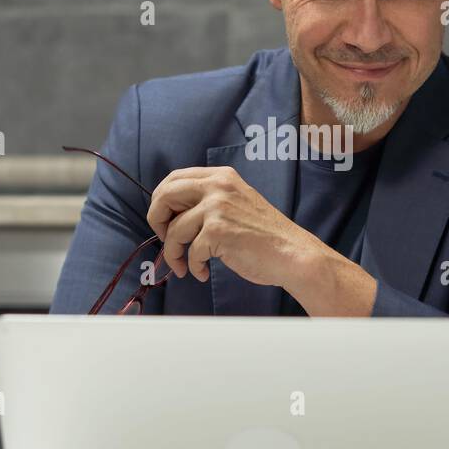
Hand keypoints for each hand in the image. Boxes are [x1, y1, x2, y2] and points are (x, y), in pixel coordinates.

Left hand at [146, 165, 316, 287]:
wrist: (292, 254)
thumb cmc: (265, 236)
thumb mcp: (236, 203)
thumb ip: (208, 200)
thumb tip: (172, 214)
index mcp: (222, 176)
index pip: (174, 179)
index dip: (161, 201)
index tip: (163, 220)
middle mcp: (218, 186)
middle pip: (165, 196)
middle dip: (156, 221)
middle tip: (165, 241)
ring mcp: (217, 207)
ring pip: (174, 230)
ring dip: (174, 253)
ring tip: (185, 265)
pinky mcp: (218, 231)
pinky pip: (190, 252)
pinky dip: (193, 267)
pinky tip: (203, 272)